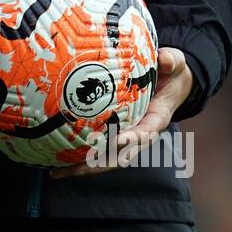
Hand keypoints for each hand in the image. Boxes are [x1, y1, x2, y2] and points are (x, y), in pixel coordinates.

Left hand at [49, 47, 194, 179]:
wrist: (171, 83)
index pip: (147, 132)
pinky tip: (56, 161)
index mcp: (157, 118)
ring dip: (83, 167)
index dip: (134, 138)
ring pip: (106, 158)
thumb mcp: (174, 64)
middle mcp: (141, 133)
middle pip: (120, 156)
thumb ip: (171, 61)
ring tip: (57, 173)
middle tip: (75, 169)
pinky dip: (79, 156)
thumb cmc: (171, 72)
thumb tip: (164, 59)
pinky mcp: (115, 134)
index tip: (120, 140)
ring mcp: (127, 136)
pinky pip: (98, 149)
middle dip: (98, 164)